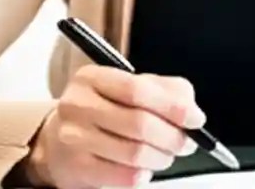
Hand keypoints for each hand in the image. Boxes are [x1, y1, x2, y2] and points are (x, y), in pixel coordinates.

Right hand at [20, 66, 204, 188]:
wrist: (58, 139)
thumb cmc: (104, 109)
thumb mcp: (132, 87)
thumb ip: (166, 90)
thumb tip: (191, 110)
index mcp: (93, 77)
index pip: (139, 90)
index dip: (174, 107)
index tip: (196, 119)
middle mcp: (78, 105)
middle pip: (139, 124)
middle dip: (173, 137)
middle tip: (187, 143)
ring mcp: (74, 137)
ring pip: (134, 153)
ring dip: (162, 157)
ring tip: (166, 155)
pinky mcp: (76, 168)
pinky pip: (123, 177)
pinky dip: (143, 174)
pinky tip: (145, 168)